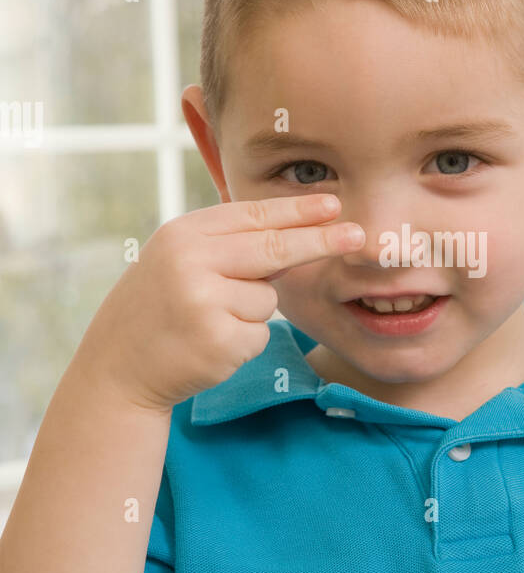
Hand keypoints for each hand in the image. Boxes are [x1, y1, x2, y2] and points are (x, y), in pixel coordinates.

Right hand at [75, 193, 363, 412]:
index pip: (253, 216)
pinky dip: (244, 343)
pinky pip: (260, 334)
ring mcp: (203, 302)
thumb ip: (229, 245)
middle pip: (275, 248)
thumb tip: (298, 230)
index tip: (335, 205)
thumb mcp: (180, 260)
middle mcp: (191, 262)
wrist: (117, 366)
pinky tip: (209, 345)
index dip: (298, 211)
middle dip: (320, 241)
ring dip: (251, 313)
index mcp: (183, 234)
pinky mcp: (218, 341)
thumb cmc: (159, 308)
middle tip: (357, 234)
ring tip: (208, 322)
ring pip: (268, 299)